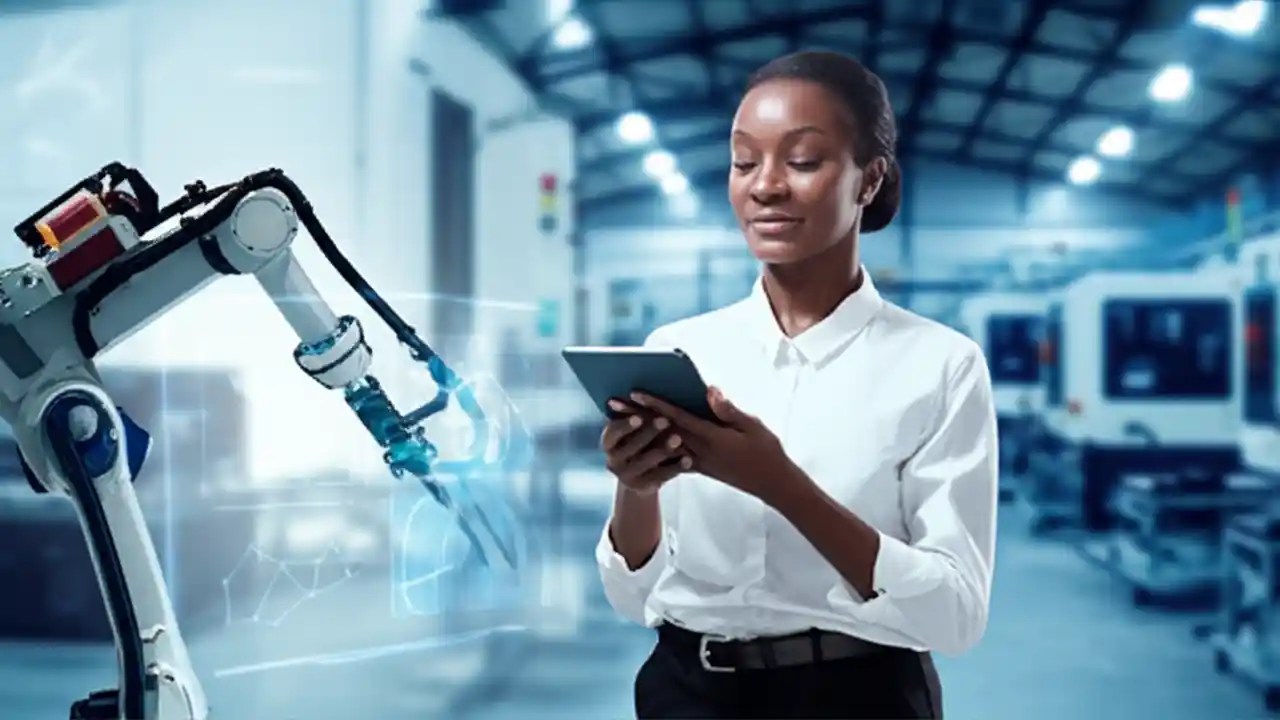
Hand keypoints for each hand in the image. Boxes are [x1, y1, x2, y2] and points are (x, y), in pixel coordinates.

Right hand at [599, 398, 692, 495]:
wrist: (641, 477)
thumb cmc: (641, 441)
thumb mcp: (635, 429)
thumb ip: (635, 412)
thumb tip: (634, 392)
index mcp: (608, 442)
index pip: (613, 432)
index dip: (625, 425)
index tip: (639, 416)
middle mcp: (612, 461)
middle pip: (631, 447)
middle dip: (648, 432)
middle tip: (665, 420)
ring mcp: (627, 476)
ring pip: (646, 462)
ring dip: (662, 449)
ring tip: (677, 438)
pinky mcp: (644, 487)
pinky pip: (661, 477)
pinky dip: (675, 467)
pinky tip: (688, 459)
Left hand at [631, 386, 796, 502]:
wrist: (772, 483)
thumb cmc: (766, 450)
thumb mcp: (753, 426)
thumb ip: (729, 410)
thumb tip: (709, 390)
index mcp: (712, 437)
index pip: (677, 417)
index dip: (655, 404)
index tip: (635, 392)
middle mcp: (700, 451)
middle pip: (662, 429)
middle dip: (636, 415)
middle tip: (613, 403)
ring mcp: (698, 461)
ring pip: (663, 443)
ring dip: (640, 430)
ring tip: (619, 419)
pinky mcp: (700, 468)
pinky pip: (673, 456)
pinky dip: (656, 446)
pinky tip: (642, 439)